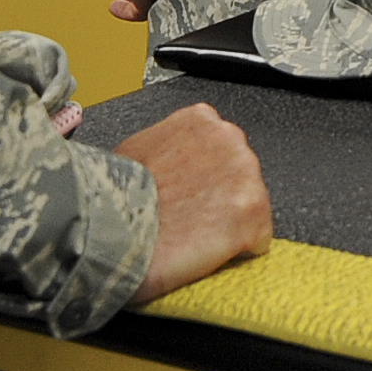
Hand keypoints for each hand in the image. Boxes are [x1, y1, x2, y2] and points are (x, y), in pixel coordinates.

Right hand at [119, 104, 271, 302]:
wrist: (113, 228)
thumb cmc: (116, 195)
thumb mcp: (136, 149)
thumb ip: (166, 148)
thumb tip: (168, 166)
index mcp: (201, 120)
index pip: (219, 149)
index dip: (204, 178)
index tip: (190, 193)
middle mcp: (230, 138)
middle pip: (240, 175)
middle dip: (220, 198)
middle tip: (190, 217)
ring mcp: (246, 174)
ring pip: (252, 206)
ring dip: (230, 223)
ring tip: (194, 235)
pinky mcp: (254, 212)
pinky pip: (258, 238)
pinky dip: (239, 250)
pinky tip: (207, 250)